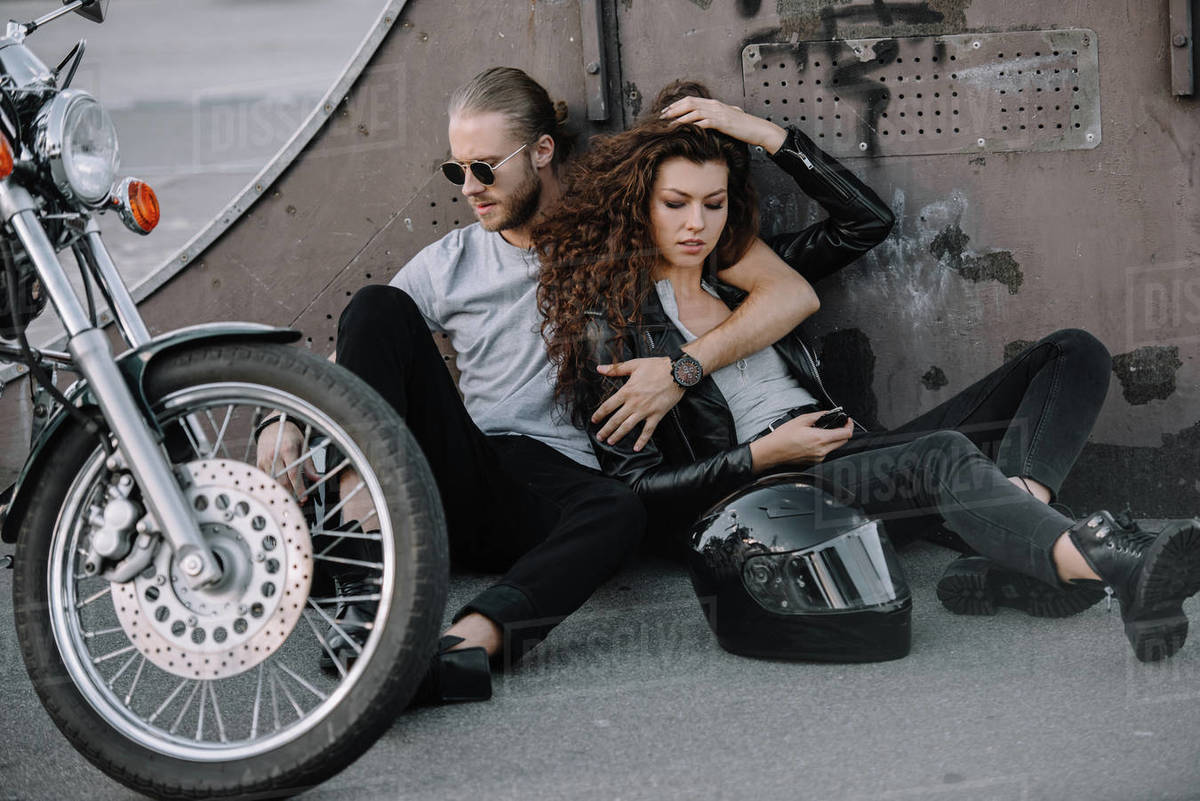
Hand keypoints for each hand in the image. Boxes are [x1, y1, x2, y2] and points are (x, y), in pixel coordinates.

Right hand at [255, 418, 316, 497]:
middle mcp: (274, 455)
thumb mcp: (304, 445)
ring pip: (273, 481)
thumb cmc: (290, 434)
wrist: (273, 424)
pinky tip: (279, 490)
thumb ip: (309, 464)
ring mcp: (265, 459)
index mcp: (288, 449)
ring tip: (290, 498)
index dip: (299, 488)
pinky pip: (265, 478)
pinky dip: (272, 485)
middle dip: (291, 494)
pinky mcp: (258, 463)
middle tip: (299, 502)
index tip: (304, 497)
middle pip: (282, 481)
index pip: (293, 474)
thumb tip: (317, 478)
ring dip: (281, 492)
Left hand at [592, 357, 684, 450]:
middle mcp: (634, 403)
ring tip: (611, 442)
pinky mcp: (657, 415)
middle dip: (606, 429)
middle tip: (599, 436)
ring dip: (618, 435)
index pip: (608, 405)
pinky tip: (637, 448)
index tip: (594, 420)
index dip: (599, 414)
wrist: (677, 372)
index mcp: (627, 391)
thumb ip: (615, 369)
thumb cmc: (656, 367)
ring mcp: (646, 410)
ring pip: (628, 426)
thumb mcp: (634, 364)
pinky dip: (642, 440)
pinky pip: (648, 430)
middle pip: (616, 419)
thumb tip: (599, 368)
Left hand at [660, 96, 787, 153]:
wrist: (757, 129)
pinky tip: (683, 129)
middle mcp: (714, 105)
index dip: (677, 105)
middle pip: (689, 103)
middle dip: (674, 109)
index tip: (666, 112)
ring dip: (679, 117)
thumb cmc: (744, 127)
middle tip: (662, 117)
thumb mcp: (728, 119)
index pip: (691, 100)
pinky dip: (691, 125)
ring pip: (693, 111)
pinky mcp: (721, 122)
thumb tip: (706, 122)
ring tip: (668, 124)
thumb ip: (716, 118)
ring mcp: (718, 113)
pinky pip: (703, 122)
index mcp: (715, 104)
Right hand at [750, 411, 853, 470]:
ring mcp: (819, 458)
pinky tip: (816, 439)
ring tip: (824, 431)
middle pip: (844, 441)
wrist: (772, 451)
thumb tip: (828, 413)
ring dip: (834, 438)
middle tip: (838, 424)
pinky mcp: (815, 461)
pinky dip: (826, 445)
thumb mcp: (801, 420)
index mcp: (820, 438)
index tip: (846, 420)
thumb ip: (818, 415)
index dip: (849, 425)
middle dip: (844, 432)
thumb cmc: (783, 437)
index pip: (846, 434)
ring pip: (836, 447)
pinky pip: (826, 452)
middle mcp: (822, 450)